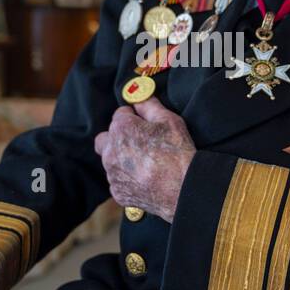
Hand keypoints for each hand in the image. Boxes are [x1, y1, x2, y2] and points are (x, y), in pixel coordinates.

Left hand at [94, 98, 195, 222]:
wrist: (183, 189)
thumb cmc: (177, 152)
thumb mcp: (169, 120)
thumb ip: (149, 105)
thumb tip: (140, 97)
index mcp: (120, 129)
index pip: (120, 114)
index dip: (134, 117)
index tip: (146, 124)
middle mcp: (110, 152)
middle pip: (106, 138)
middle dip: (118, 136)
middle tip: (139, 142)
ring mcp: (112, 174)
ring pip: (110, 160)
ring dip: (122, 158)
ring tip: (145, 162)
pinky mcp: (118, 192)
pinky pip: (118, 180)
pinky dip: (127, 178)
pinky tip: (145, 178)